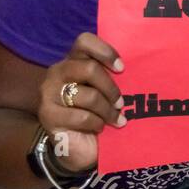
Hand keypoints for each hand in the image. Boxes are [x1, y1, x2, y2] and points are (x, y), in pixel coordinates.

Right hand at [37, 32, 124, 172]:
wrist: (79, 147)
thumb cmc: (98, 114)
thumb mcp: (107, 92)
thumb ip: (113, 77)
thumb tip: (140, 68)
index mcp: (73, 61)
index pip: (84, 41)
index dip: (105, 52)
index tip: (122, 68)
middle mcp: (57, 72)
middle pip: (89, 69)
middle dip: (111, 89)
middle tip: (121, 103)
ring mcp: (49, 93)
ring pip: (88, 95)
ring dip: (108, 111)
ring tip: (116, 120)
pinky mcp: (47, 115)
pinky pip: (82, 116)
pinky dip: (97, 124)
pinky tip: (99, 128)